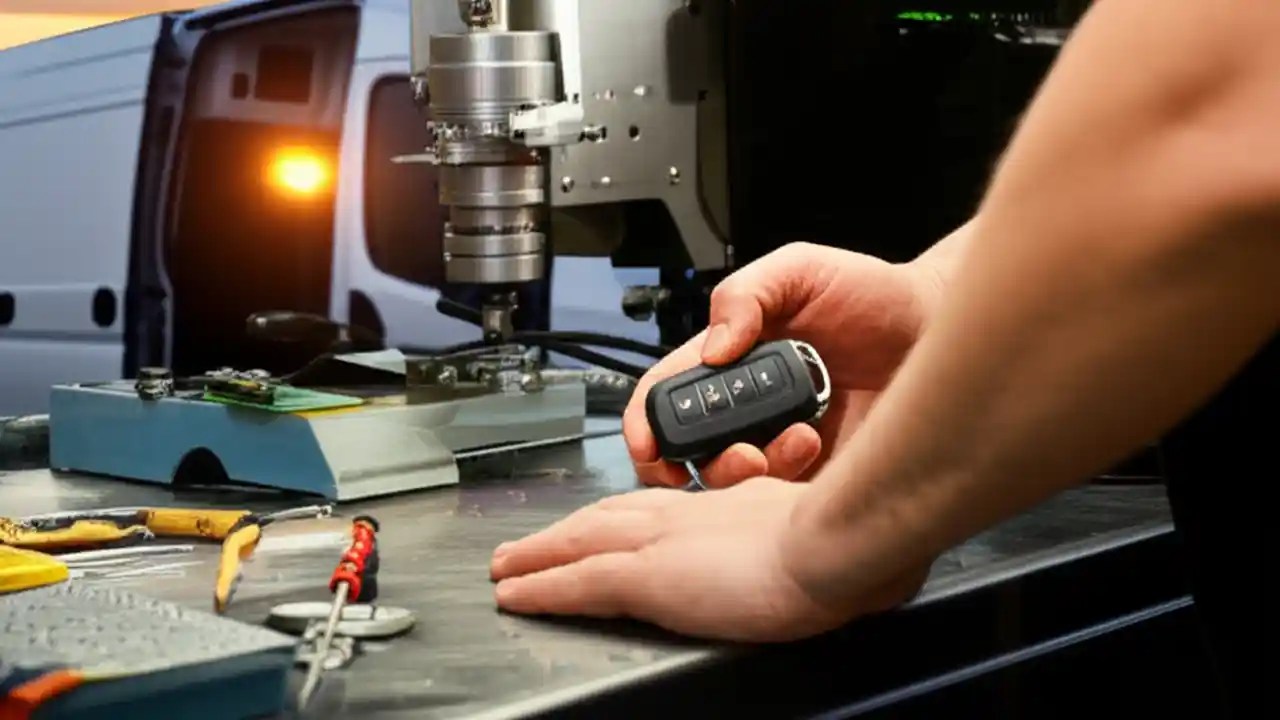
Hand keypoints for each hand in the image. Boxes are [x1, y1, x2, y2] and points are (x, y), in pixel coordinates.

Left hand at [491, 478, 917, 641]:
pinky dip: (541, 587)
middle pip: (602, 518)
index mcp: (719, 506)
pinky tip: (515, 595)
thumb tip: (793, 550)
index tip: (593, 524)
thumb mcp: (806, 523)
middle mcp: (680, 515)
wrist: (838, 543)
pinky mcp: (647, 575)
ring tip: (507, 568)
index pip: (648, 507)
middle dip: (561, 532)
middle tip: (526, 546)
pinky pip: (577, 581)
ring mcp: (660, 542)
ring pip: (578, 543)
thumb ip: (782, 534)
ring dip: (537, 555)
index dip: (613, 516)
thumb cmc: (838, 537)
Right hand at [624, 243, 940, 487]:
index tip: (649, 445)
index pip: (667, 397)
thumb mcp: (799, 270)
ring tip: (797, 439)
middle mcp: (749, 408)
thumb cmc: (873, 294)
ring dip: (750, 471)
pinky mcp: (818, 475)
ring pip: (733, 483)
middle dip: (697, 462)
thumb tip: (712, 346)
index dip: (646, 425)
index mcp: (730, 360)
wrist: (936, 326)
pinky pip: (782, 501)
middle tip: (737, 450)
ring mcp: (780, 443)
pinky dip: (787, 484)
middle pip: (689, 453)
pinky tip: (815, 449)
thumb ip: (745, 293)